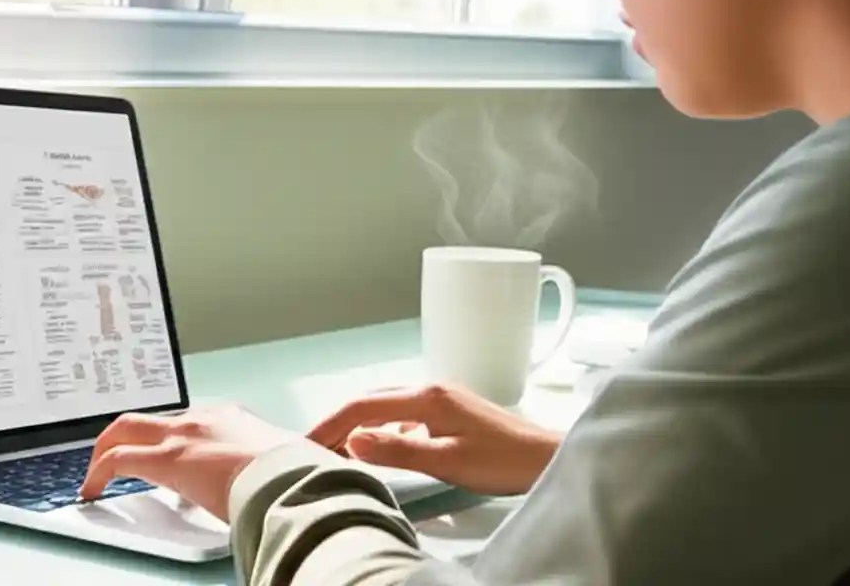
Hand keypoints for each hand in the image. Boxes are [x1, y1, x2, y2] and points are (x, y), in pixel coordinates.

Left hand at [80, 403, 300, 521]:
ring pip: (125, 430)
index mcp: (231, 419)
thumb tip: (293, 473)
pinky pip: (118, 460)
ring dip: (106, 450)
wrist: (292, 478)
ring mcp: (183, 435)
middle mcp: (203, 419)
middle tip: (111, 453)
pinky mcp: (168, 459)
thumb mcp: (287, 462)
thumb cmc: (296, 474)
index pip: (187, 423)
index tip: (166, 455)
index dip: (169, 439)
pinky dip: (99, 473)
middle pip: (147, 419)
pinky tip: (92, 490)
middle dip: (122, 434)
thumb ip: (276, 465)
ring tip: (96, 473)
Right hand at [308, 384, 560, 495]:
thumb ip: (397, 450)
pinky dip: (381, 428)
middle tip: (311, 447)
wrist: (546, 458)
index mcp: (426, 397)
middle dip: (338, 422)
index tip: (304, 443)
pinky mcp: (451, 410)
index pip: (363, 406)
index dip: (330, 424)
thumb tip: (351, 440)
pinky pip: (404, 414)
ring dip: (359, 424)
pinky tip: (381, 446)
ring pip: (386, 406)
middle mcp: (431, 389)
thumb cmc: (501, 461)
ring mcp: (442, 398)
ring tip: (337, 449)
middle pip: (370, 400)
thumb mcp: (446, 461)